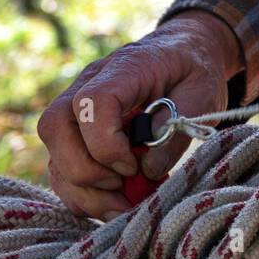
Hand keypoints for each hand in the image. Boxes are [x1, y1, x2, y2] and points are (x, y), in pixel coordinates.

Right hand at [37, 10, 242, 218]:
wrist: (183, 51)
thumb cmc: (194, 69)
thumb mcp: (204, 92)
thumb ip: (178, 128)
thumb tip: (149, 168)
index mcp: (123, 68)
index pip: (91, 102)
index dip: (105, 143)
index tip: (134, 165)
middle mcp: (87, 84)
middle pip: (55, 127)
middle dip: (85, 172)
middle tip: (126, 189)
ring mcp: (76, 109)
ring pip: (54, 155)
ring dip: (84, 192)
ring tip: (123, 208)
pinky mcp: (77, 134)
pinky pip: (61, 170)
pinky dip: (83, 195)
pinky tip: (115, 204)